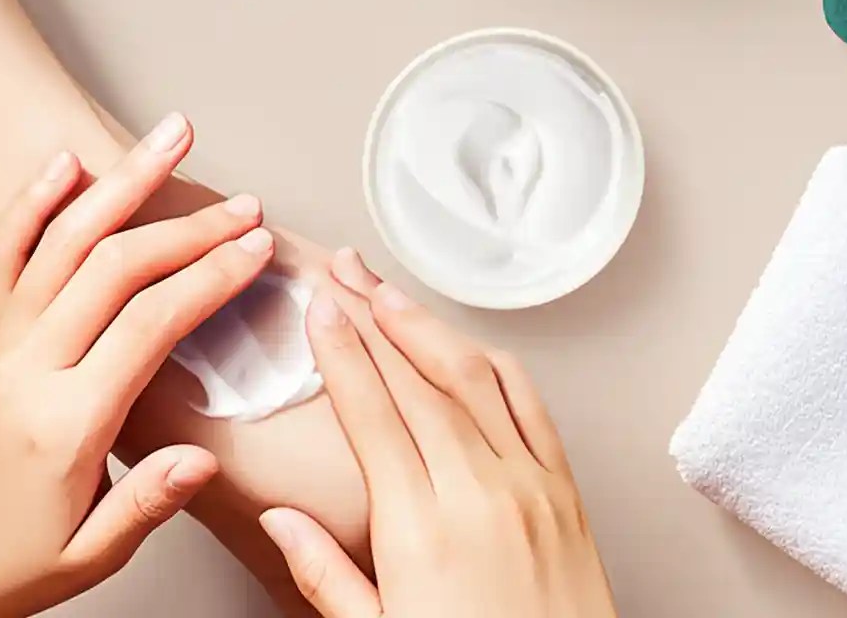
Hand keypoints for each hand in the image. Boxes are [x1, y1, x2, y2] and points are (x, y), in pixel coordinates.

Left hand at [0, 113, 273, 614]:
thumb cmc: (17, 556)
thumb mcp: (92, 554)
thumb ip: (149, 503)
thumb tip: (202, 460)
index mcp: (64, 424)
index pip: (149, 325)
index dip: (210, 278)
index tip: (257, 250)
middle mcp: (27, 369)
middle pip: (113, 267)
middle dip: (189, 229)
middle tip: (245, 208)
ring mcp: (3, 344)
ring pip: (63, 241)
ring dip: (122, 182)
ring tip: (172, 136)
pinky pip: (6, 252)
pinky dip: (36, 200)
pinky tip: (68, 161)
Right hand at [259, 249, 616, 617]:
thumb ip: (327, 576)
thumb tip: (280, 516)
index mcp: (421, 532)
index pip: (372, 414)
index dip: (341, 353)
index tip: (316, 309)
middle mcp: (479, 494)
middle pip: (416, 379)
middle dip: (372, 315)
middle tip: (341, 271)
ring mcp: (530, 487)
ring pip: (473, 378)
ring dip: (426, 325)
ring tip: (388, 289)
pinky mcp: (566, 494)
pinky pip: (530, 407)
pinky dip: (494, 365)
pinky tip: (467, 343)